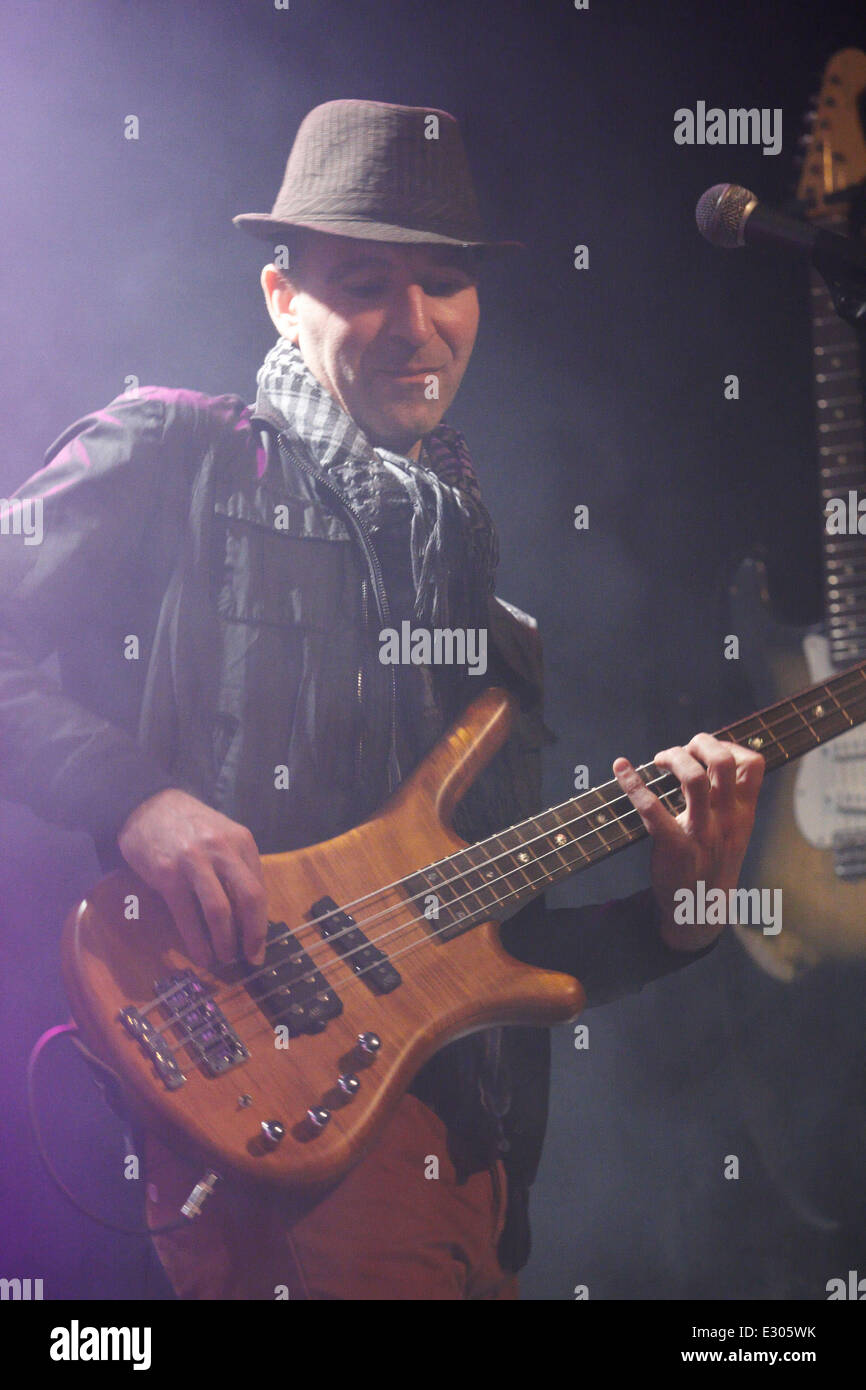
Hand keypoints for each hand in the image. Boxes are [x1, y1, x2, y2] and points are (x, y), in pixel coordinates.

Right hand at [117, 789, 267, 967]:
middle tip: (251, 957)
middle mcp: (222, 849)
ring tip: (224, 958)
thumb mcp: (222, 835)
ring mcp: (194, 862)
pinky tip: (201, 956)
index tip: (260, 945)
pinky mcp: (167, 875)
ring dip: (225, 942)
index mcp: (241, 841)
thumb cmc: (189, 825)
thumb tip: (249, 914)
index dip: (262, 922)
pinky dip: (197, 942)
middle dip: (254, 934)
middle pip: (249, 898)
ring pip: (219, 911)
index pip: (260, 888)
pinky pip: (187, 916)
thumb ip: (238, 866)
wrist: (147, 805)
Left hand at [612, 735, 764, 950]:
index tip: (706, 749)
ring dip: (673, 757)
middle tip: (681, 750)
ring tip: (659, 760)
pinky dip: (632, 783)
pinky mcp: (674, 846)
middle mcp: (726, 819)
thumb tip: (707, 758)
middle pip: (722, 762)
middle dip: (699, 743)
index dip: (729, 745)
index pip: (753, 764)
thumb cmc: (712, 863)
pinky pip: (651, 808)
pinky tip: (620, 768)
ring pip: (693, 778)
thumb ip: (727, 799)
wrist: (700, 912)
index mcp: (743, 813)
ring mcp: (701, 832)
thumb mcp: (733, 831)